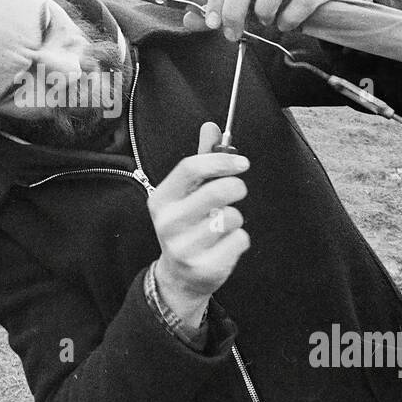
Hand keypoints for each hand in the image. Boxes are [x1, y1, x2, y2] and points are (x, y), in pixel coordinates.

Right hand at [149, 123, 250, 317]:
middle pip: (216, 191)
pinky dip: (239, 240)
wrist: (179, 276)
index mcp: (160, 199)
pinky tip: (225, 244)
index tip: (241, 162)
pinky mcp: (204, 267)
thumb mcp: (187, 193)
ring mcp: (184, 248)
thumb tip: (211, 126)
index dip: (221, 161)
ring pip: (232, 217)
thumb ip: (201, 160)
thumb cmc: (186, 225)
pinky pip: (240, 240)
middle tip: (238, 190)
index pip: (190, 167)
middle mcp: (168, 223)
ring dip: (236, 218)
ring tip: (223, 224)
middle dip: (236, 187)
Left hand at [184, 0, 358, 41]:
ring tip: (267, 23)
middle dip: (234, 10)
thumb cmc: (284, 0)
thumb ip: (222, 10)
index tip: (212, 23)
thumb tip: (190, 20)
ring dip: (264, 11)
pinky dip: (291, 17)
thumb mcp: (251, 2)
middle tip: (234, 33)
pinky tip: (287, 25)